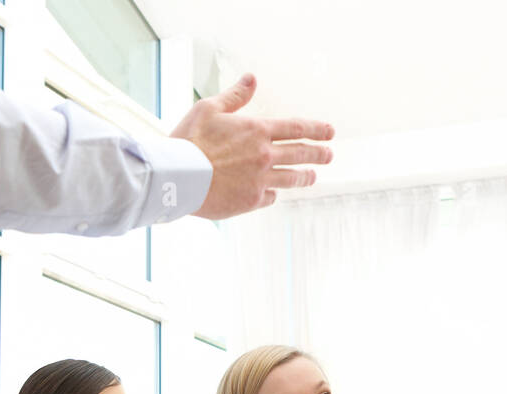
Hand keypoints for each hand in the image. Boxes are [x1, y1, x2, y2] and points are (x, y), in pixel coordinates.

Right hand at [171, 74, 333, 219]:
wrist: (177, 177)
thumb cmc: (189, 141)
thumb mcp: (209, 109)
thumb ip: (235, 96)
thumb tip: (251, 79)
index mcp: (257, 130)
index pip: (296, 128)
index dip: (316, 129)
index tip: (330, 132)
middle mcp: (264, 155)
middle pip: (301, 154)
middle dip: (319, 154)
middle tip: (329, 155)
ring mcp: (260, 180)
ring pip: (291, 178)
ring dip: (305, 177)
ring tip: (312, 177)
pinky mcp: (250, 201)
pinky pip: (271, 197)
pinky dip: (275, 194)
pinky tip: (276, 194)